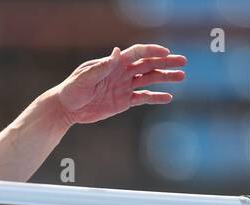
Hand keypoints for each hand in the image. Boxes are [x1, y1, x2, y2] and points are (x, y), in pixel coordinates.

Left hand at [52, 43, 185, 125]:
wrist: (66, 108)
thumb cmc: (72, 89)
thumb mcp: (85, 77)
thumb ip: (103, 66)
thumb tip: (117, 52)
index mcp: (114, 63)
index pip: (138, 53)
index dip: (153, 51)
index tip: (166, 52)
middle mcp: (122, 73)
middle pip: (148, 64)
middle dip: (166, 62)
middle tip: (183, 62)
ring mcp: (124, 87)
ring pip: (149, 80)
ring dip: (165, 77)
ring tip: (181, 77)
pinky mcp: (123, 101)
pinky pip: (143, 98)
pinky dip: (155, 97)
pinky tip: (168, 98)